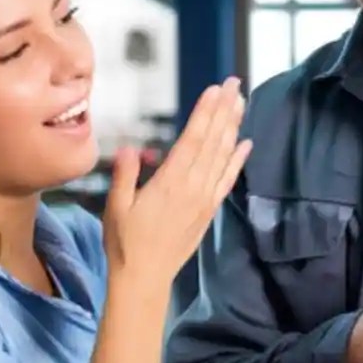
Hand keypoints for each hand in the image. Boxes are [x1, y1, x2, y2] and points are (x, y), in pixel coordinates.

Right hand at [102, 77, 251, 287]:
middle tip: (235, 83)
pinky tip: (246, 143)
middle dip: (224, 110)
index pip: (193, 139)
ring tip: (241, 101)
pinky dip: (238, 160)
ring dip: (233, 127)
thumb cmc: (125, 244)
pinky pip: (227, 180)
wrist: (144, 279)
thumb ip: (125, 176)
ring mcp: (204, 199)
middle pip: (213, 141)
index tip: (215, 89)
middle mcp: (193, 187)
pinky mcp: (209, 210)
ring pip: (223, 156)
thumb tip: (129, 147)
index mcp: (170, 183)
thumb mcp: (116, 208)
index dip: (205, 112)